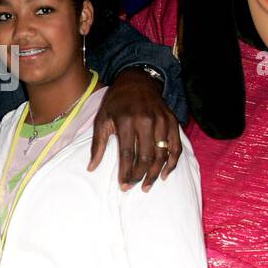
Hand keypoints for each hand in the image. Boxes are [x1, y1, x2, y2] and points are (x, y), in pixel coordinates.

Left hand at [90, 69, 180, 190]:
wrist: (137, 81)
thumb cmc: (116, 102)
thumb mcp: (102, 119)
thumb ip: (97, 145)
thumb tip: (91, 168)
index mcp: (126, 120)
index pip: (128, 154)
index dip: (126, 173)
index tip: (123, 186)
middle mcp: (146, 121)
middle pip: (146, 157)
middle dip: (140, 176)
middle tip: (135, 186)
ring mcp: (161, 120)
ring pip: (162, 154)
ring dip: (155, 173)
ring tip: (147, 185)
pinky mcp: (172, 120)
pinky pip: (176, 146)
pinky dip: (172, 162)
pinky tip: (164, 173)